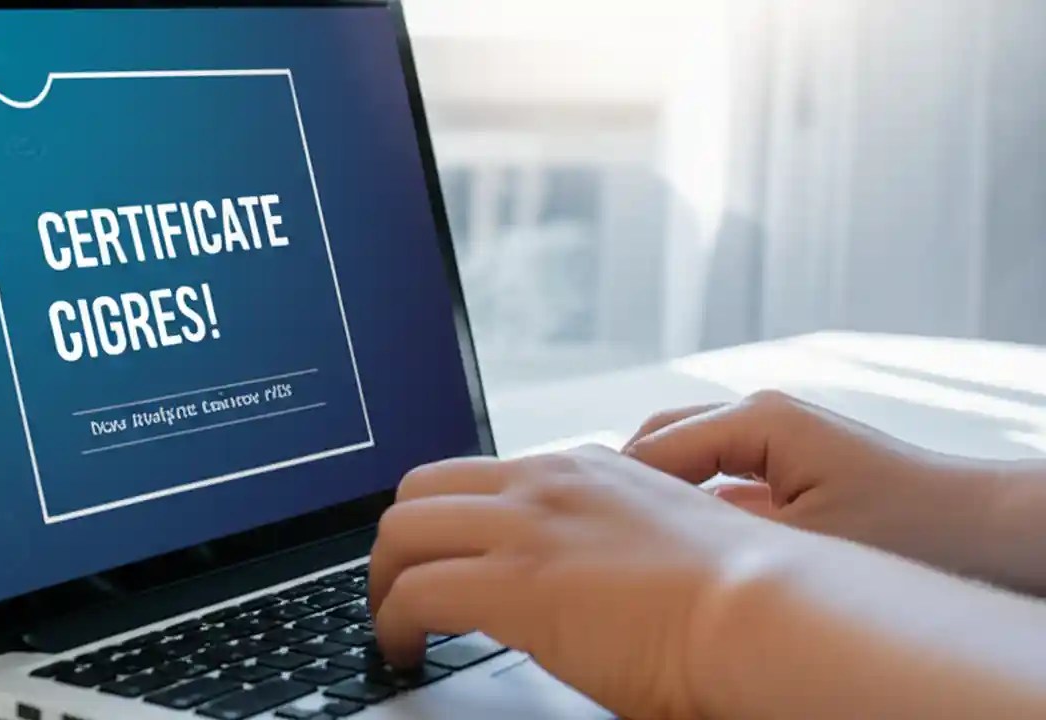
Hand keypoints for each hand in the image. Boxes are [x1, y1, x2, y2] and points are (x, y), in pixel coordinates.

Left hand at [369, 444, 787, 719]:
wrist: (765, 611)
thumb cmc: (739, 595)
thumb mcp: (662, 536)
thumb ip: (613, 537)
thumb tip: (593, 574)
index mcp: (583, 470)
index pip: (478, 474)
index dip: (444, 518)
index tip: (440, 554)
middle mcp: (545, 483)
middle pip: (422, 489)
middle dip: (398, 541)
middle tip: (398, 586)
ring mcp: (526, 526)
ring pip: (404, 531)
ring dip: (386, 578)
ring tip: (393, 623)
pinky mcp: (512, 582)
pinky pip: (414, 592)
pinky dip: (393, 622)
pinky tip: (405, 649)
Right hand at [623, 390, 1029, 589]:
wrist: (979, 527)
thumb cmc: (907, 531)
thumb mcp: (799, 541)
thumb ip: (714, 528)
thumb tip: (646, 531)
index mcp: (757, 420)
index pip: (652, 449)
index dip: (611, 490)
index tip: (580, 527)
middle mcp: (757, 414)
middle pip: (656, 439)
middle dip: (620, 482)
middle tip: (591, 533)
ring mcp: (769, 435)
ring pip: (680, 453)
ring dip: (651, 489)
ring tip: (622, 536)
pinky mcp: (780, 462)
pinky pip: (711, 472)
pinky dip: (685, 499)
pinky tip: (674, 539)